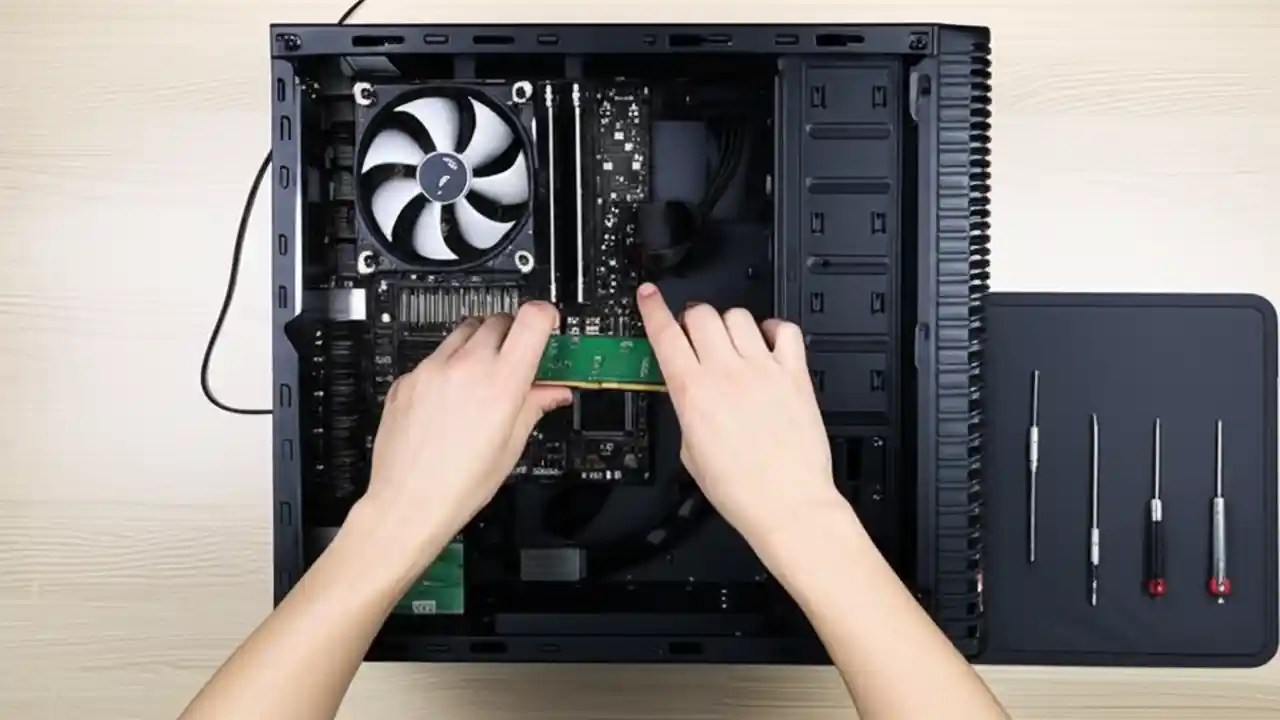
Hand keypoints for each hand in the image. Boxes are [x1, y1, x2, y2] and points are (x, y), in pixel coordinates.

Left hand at [362, 303, 571, 545]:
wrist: (408, 502)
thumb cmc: (459, 484)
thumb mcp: (512, 445)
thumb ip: (534, 406)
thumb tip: (554, 391)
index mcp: (501, 382)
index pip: (533, 319)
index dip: (546, 316)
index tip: (548, 325)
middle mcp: (465, 367)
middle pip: (499, 319)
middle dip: (513, 333)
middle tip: (517, 360)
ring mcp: (431, 369)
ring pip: (463, 331)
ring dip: (479, 344)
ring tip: (482, 378)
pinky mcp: (407, 379)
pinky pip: (434, 356)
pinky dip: (448, 366)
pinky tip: (450, 399)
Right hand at [636, 283, 836, 545]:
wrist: (787, 504)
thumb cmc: (740, 489)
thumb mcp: (691, 451)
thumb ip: (688, 411)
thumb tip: (692, 394)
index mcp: (693, 393)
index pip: (666, 334)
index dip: (653, 308)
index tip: (649, 296)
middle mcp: (727, 374)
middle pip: (702, 316)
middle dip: (692, 318)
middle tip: (694, 330)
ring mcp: (763, 371)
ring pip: (739, 316)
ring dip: (728, 323)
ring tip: (730, 339)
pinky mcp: (794, 376)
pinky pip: (785, 330)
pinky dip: (772, 327)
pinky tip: (766, 339)